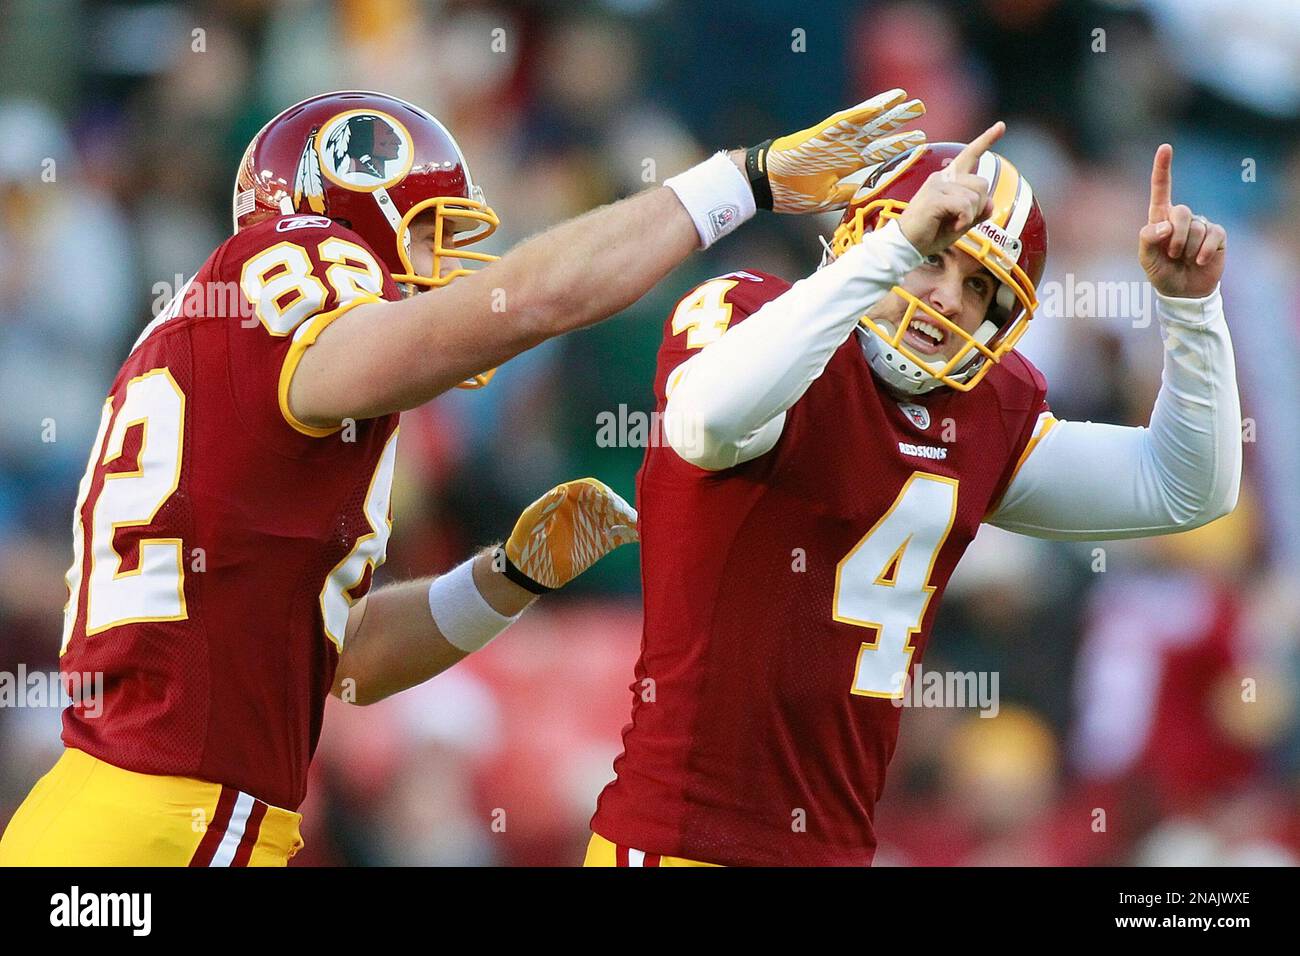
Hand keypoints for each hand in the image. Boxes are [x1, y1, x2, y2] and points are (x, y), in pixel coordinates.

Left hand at [501, 478, 637, 591]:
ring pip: (617, 517)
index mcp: (568, 497)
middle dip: (619, 506)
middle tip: (628, 516)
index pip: (590, 489)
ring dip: (629, 519)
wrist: (530, 570)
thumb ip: (545, 505)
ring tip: (638, 526)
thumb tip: (561, 490)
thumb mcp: (531, 521)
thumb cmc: (525, 541)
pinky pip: (620, 535)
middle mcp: (584, 508)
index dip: (601, 492)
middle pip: (607, 501)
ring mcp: (594, 524)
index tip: (610, 501)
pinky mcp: (601, 542)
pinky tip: (640, 536)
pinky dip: (631, 535)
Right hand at [752, 89, 925, 213]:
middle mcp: (843, 148)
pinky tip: (880, 104)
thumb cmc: (791, 192)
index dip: (898, 146)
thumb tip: (872, 192)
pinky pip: (845, 120)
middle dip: (899, 122)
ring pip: (866, 121)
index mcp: (845, 164)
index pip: (878, 153)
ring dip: (886, 110)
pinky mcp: (821, 133)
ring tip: (907, 98)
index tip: (921, 141)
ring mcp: (833, 139)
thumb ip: (850, 192)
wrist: (765, 184)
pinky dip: (862, 112)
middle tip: (922, 110)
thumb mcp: (827, 197)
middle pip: (877, 132)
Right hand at [897, 121, 1003, 256]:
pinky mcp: (934, 197)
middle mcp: (941, 177)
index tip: (1000, 126)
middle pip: (982, 183)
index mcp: (947, 180)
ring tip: (952, 224)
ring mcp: (937, 185)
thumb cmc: (929, 234)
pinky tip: (951, 226)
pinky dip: (964, 221)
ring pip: (975, 197)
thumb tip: (991, 203)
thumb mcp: (959, 223)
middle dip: (979, 206)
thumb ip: (976, 212)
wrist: (905, 245)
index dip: (986, 141)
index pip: (969, 156)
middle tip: (961, 220)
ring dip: (970, 216)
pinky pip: (965, 206)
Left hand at [1139, 144, 1225, 298]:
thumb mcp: (1146, 259)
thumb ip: (1148, 239)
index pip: (1162, 189)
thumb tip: (1166, 224)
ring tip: (1184, 260)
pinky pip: (1212, 235)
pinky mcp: (1217, 236)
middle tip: (1172, 255)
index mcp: (1161, 218)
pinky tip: (1200, 261)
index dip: (1163, 168)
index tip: (1165, 147)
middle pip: (1181, 212)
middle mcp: (1182, 218)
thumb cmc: (1162, 273)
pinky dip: (1203, 251)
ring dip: (1187, 249)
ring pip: (1196, 228)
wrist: (1183, 292)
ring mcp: (1201, 225)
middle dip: (1175, 237)